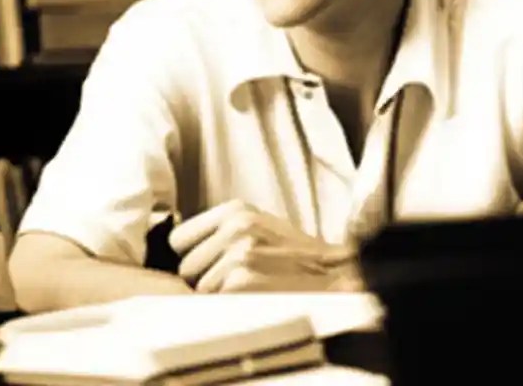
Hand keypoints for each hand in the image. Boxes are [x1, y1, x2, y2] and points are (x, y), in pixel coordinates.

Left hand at [167, 200, 361, 292]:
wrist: (343, 280)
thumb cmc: (302, 262)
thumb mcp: (263, 229)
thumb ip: (224, 233)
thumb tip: (186, 250)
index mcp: (238, 211)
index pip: (179, 238)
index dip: (192, 258)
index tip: (208, 269)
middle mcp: (235, 227)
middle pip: (186, 267)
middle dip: (203, 281)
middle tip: (236, 286)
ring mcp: (238, 254)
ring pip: (198, 289)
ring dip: (218, 298)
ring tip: (250, 295)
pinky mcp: (242, 282)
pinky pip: (213, 305)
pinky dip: (229, 310)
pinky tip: (254, 304)